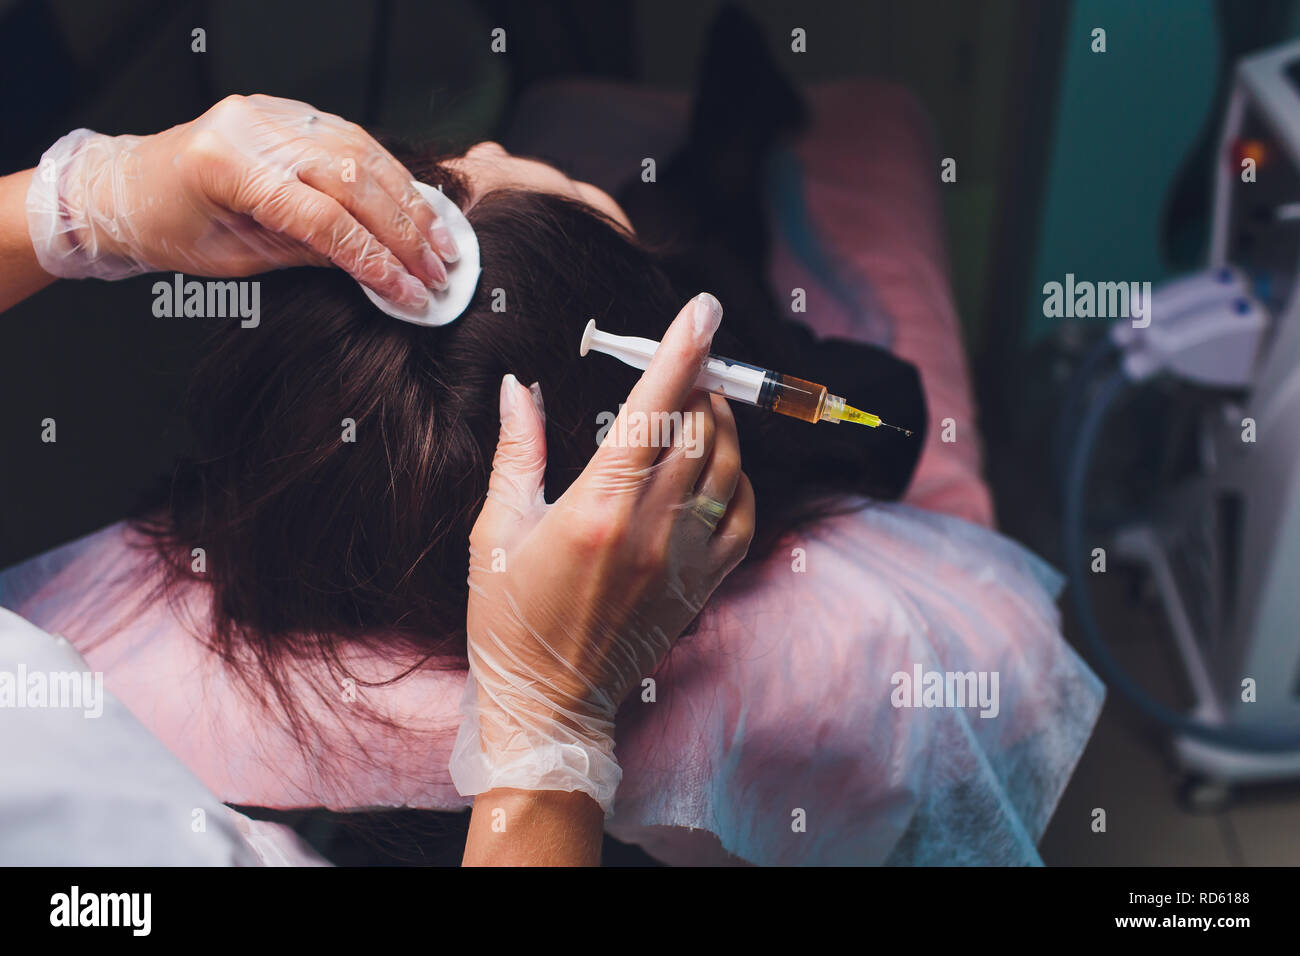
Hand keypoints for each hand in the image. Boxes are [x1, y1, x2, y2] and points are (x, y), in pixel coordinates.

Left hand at [25, 94, 455, 307]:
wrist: (128, 186)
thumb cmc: (169, 228)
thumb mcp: (235, 260)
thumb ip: (304, 256)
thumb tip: (375, 271)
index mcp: (226, 168)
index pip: (324, 220)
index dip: (376, 261)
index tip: (409, 293)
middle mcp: (252, 128)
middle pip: (353, 180)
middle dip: (405, 232)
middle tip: (438, 272)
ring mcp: (271, 111)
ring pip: (363, 153)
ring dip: (410, 201)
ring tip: (441, 242)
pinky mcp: (285, 110)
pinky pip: (353, 137)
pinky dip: (390, 174)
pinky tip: (416, 204)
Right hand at [449, 292, 754, 814]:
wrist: (549, 704)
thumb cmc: (508, 618)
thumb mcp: (496, 530)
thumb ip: (517, 452)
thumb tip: (516, 386)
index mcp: (597, 508)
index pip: (654, 409)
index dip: (682, 350)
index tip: (703, 308)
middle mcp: (651, 530)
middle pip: (699, 429)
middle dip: (699, 381)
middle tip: (685, 359)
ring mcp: (684, 561)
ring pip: (729, 468)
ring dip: (721, 425)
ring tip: (699, 404)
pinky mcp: (702, 587)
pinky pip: (744, 517)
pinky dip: (739, 479)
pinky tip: (716, 466)